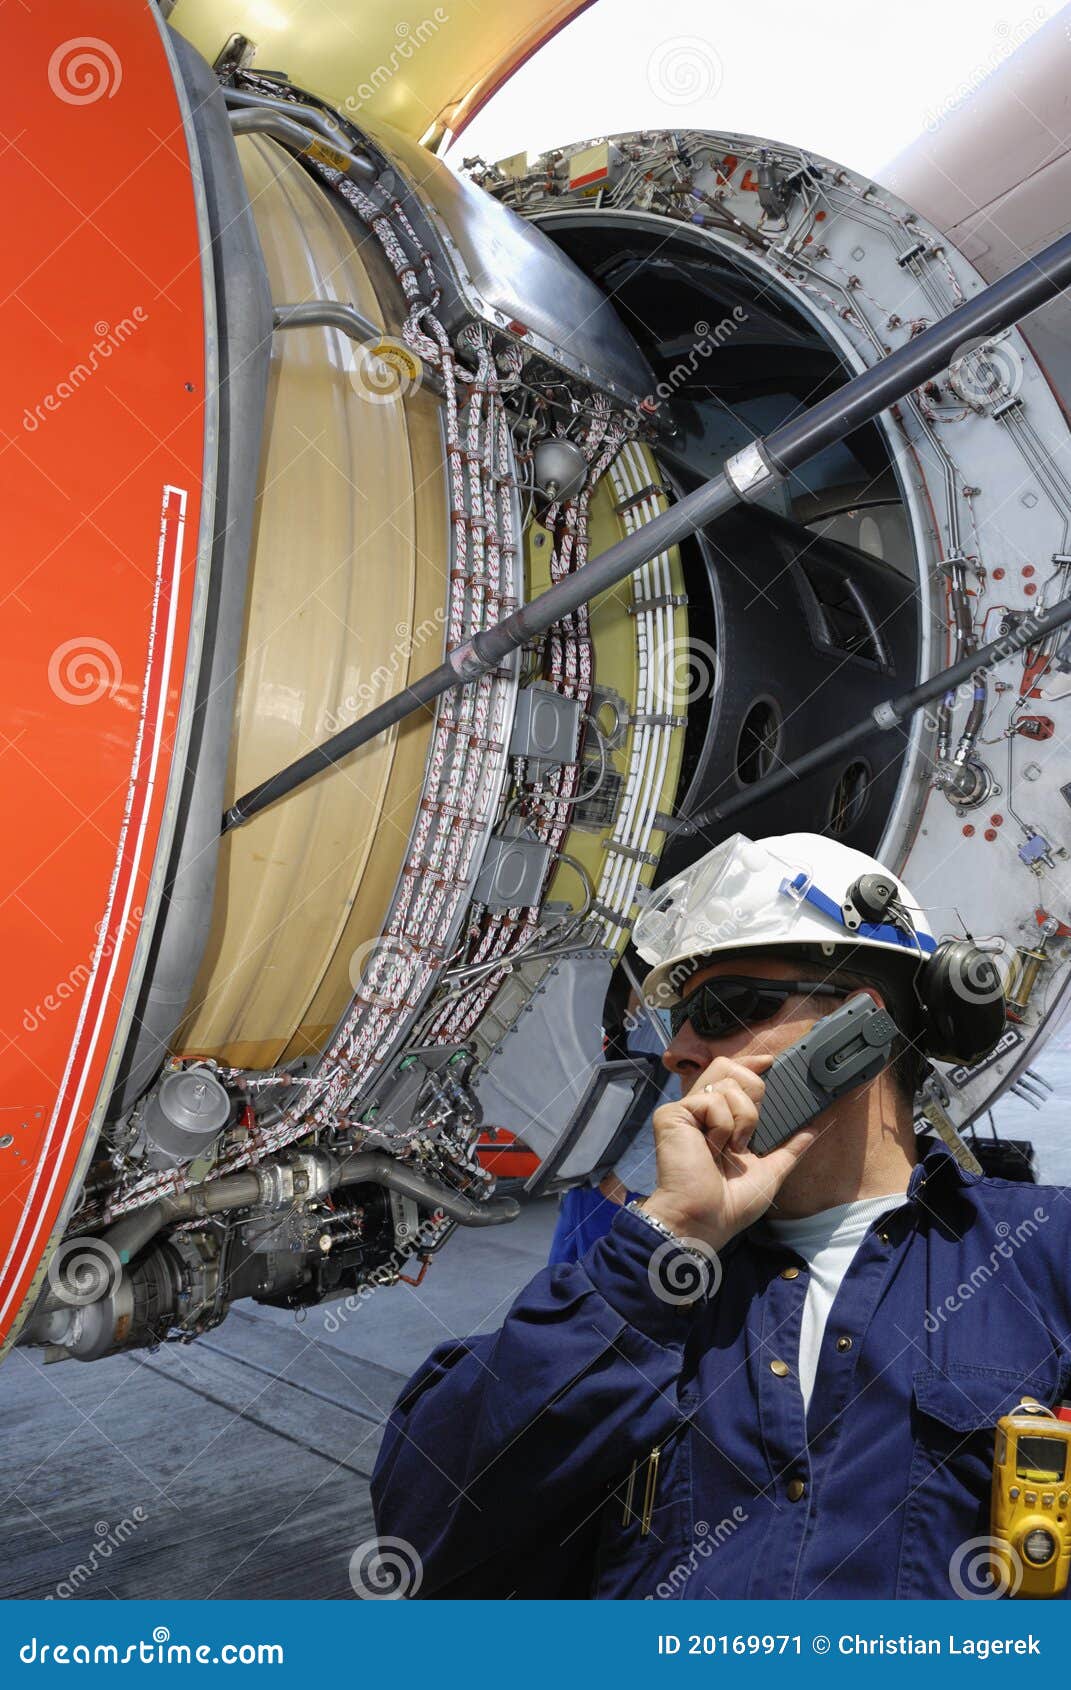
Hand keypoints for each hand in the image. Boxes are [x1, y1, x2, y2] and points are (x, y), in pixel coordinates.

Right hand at [639, 1054, 818, 1253]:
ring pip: (727, 1082)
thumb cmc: (730, 1204)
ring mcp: (685, 1111)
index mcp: (721, 1121)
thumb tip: (812, 1129)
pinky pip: (712, 1100)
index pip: (732, 1076)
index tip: (771, 1062)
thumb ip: (789, 1148)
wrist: (706, 1220)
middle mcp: (701, 1112)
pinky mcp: (673, 1114)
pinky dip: (723, 1126)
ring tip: (731, 1148)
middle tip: (751, 1128)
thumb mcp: (770, 1172)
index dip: (750, 1063)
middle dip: (753, 1090)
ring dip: (743, 1118)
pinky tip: (714, 1148)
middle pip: (728, 1067)